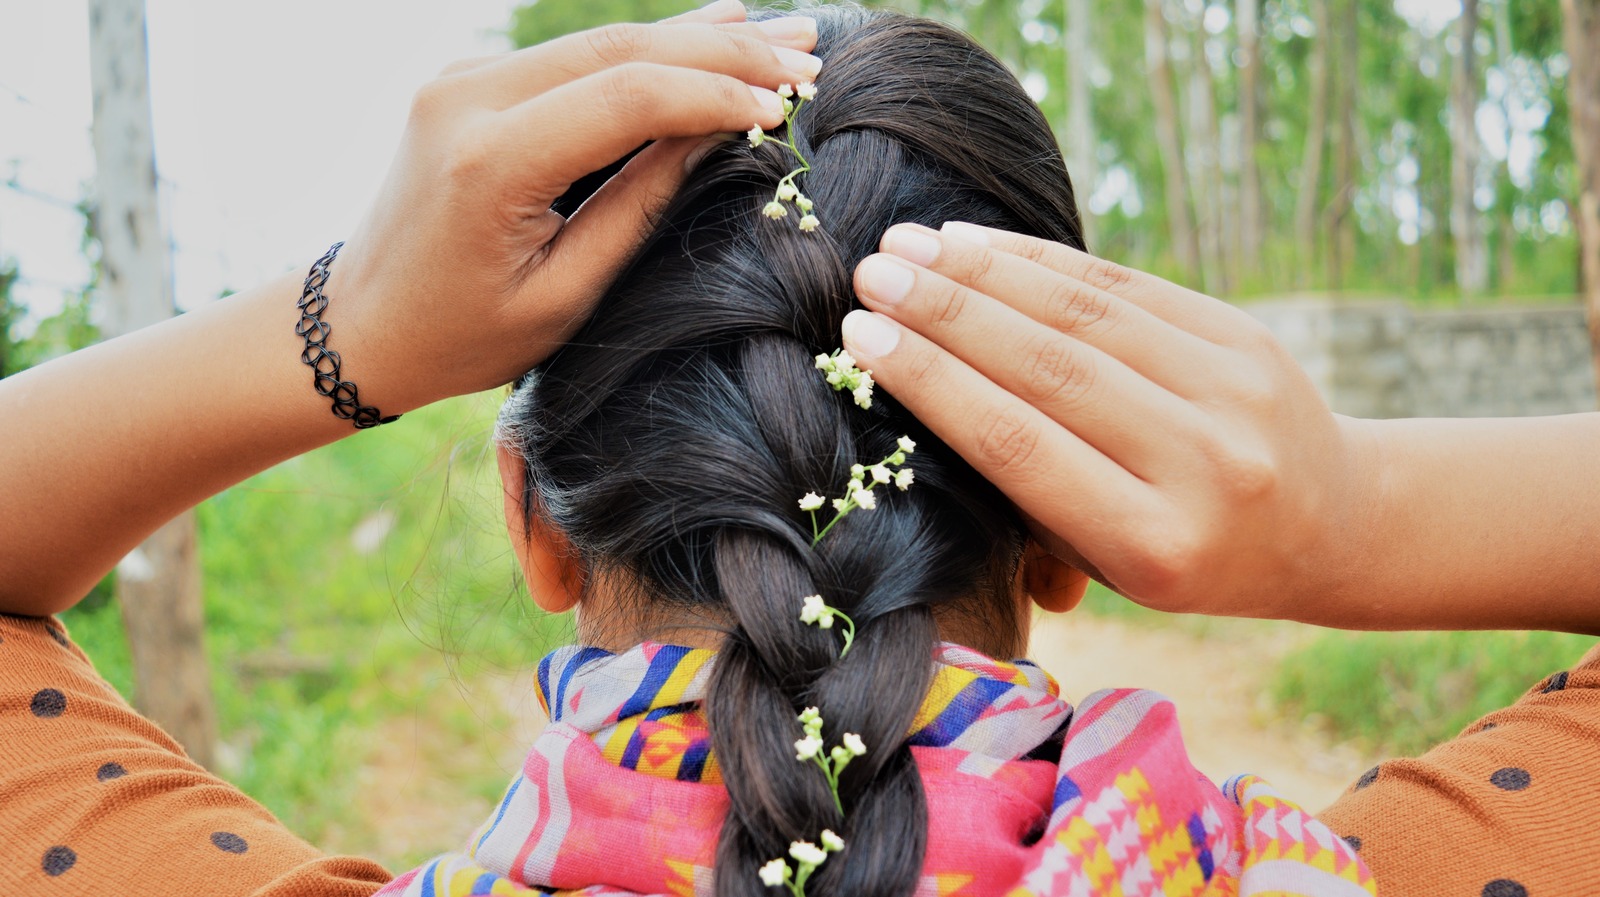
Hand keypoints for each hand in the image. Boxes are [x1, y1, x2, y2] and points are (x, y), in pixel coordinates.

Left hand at [333, 0, 820, 410]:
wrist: (361, 323)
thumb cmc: (464, 335)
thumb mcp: (565, 294)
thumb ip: (639, 206)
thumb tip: (716, 134)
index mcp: (490, 162)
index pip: (626, 97)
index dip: (716, 93)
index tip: (786, 105)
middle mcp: (468, 97)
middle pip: (620, 49)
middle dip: (725, 49)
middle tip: (808, 55)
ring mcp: (464, 78)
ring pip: (602, 41)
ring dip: (696, 38)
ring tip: (783, 38)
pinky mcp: (472, 80)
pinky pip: (576, 55)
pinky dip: (648, 51)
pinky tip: (713, 28)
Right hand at [841, 221, 1378, 620]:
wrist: (1331, 524)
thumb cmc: (1187, 555)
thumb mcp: (1112, 564)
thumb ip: (1030, 501)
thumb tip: (924, 398)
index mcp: (1154, 544)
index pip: (1019, 448)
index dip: (934, 386)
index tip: (863, 342)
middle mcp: (1202, 467)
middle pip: (1048, 371)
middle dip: (946, 316)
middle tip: (870, 277)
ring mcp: (1232, 394)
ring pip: (1085, 317)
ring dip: (984, 274)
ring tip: (909, 247)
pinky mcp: (1246, 338)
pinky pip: (1126, 287)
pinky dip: (1044, 261)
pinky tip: (979, 243)